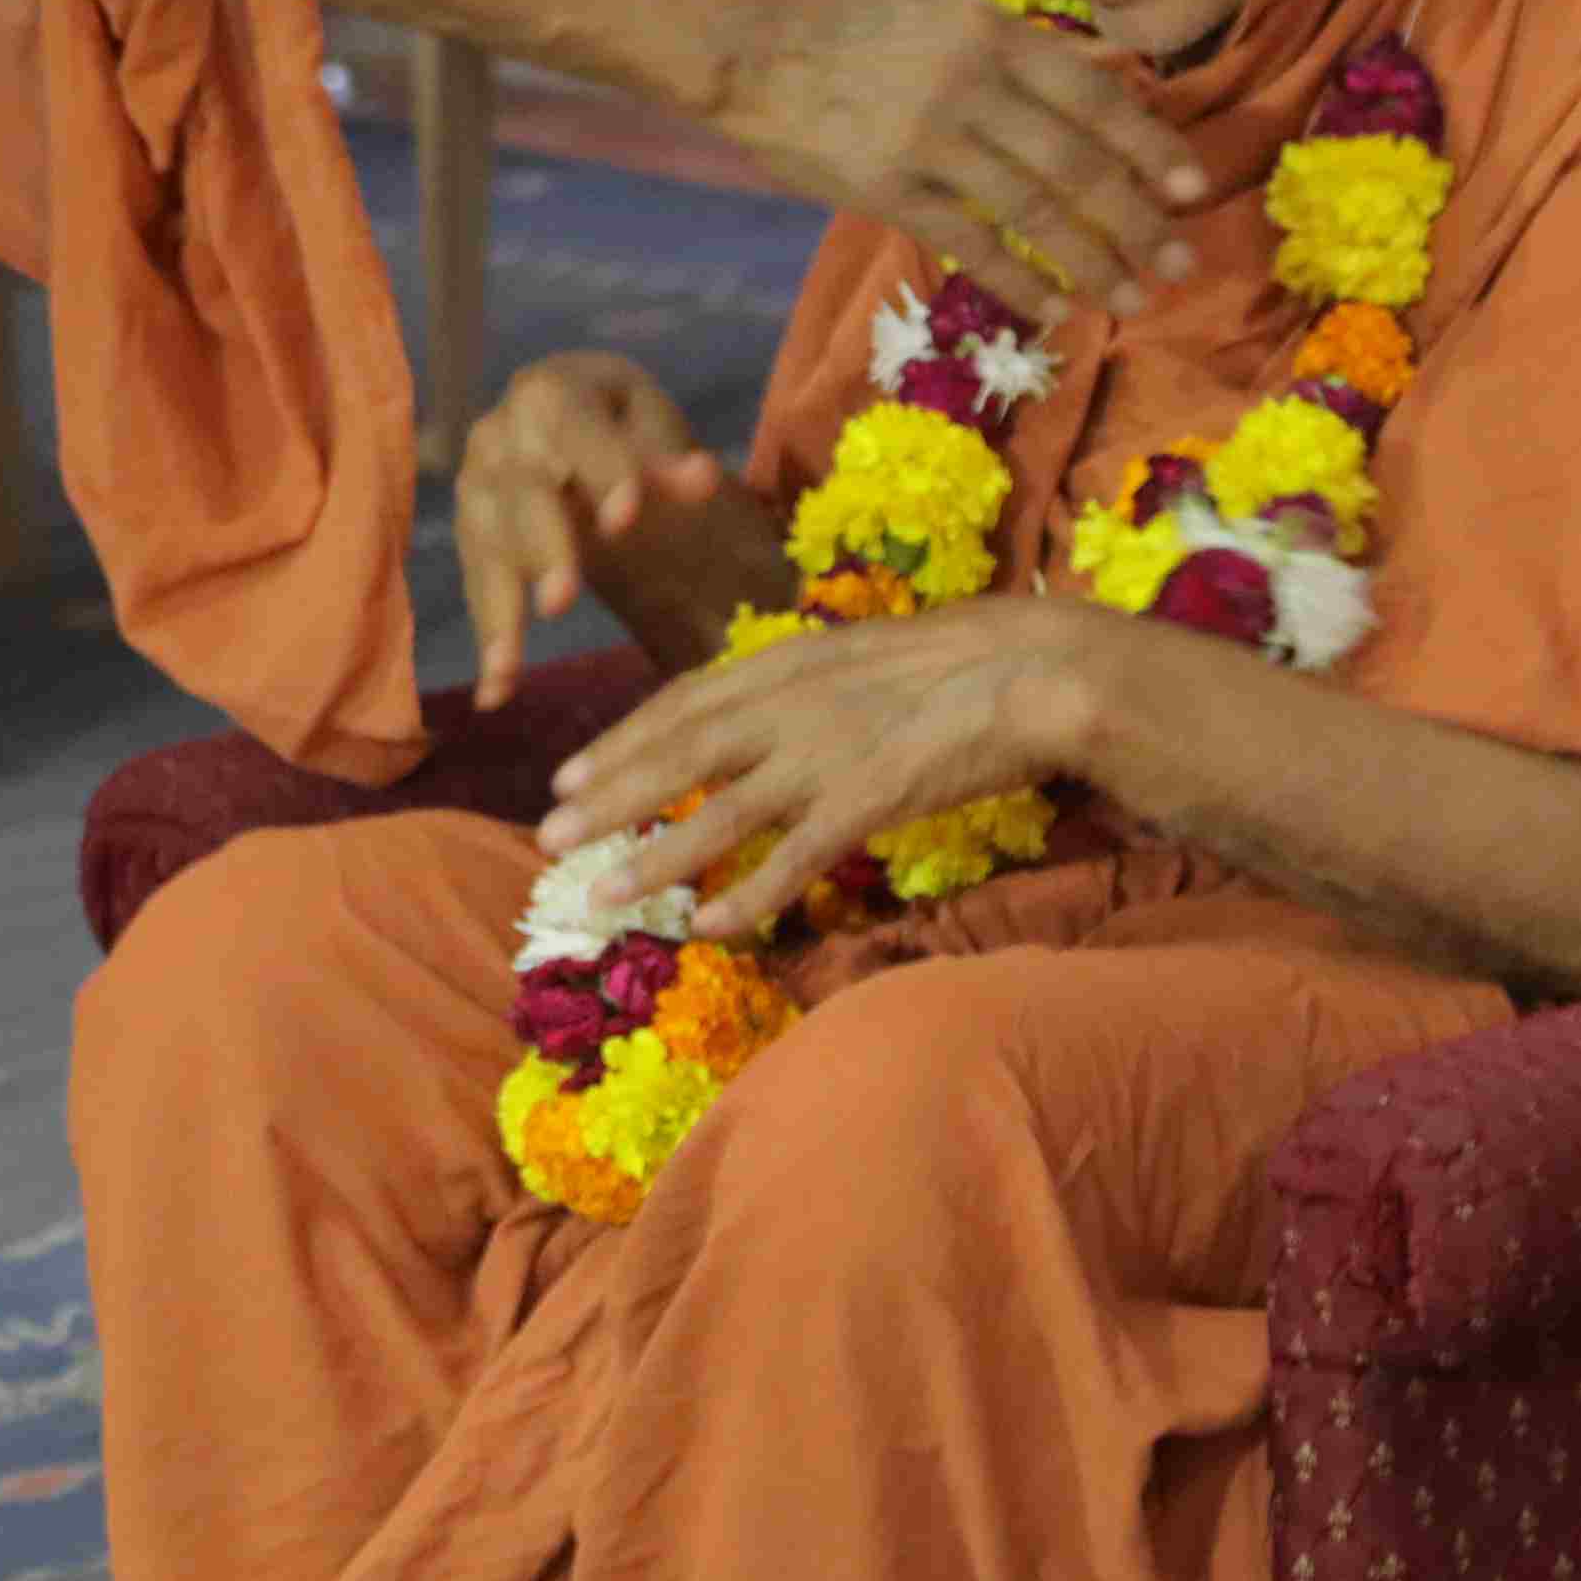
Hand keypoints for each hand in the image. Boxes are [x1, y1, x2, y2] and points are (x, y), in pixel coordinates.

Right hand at [450, 351, 731, 673]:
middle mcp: (500, 434)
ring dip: (499, 608)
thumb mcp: (660, 440)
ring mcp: (478, 487)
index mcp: (552, 391)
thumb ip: (676, 465)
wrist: (587, 445)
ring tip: (510, 666)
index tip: (626, 515)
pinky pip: (479, 589)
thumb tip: (703, 478)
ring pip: (487, 546)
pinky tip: (496, 693)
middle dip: (542, 547)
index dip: (597, 467)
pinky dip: (490, 640)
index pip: (571, 423)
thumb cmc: (631, 436)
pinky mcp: (475, 538)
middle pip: (518, 490)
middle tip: (564, 600)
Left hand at [537, 592, 1102, 943]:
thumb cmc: (957, 664)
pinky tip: (710, 924)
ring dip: (655, 854)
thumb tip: (762, 716)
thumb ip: (805, 686)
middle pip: (679, 753)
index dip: (621, 740)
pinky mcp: (867, 799)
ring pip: (719, 811)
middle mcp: (791, 703)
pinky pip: (794, 856)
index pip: (684, 701)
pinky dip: (749, 891)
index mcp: (788, 661)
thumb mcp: (861, 656)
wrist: (1033, 667)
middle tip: (547, 836)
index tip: (568, 772)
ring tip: (602, 892)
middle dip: (608, 796)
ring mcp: (825, 752)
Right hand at [709, 0, 1207, 326]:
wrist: (748, 45)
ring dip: (1092, 259)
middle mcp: (972, 84)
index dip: (1149, 146)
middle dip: (1138, 219)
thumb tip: (1109, 80)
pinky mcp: (886, 187)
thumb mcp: (947, 16)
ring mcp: (929, 139)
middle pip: (1077, 161)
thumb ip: (1022, 54)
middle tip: (1179, 262)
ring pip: (1033, 208)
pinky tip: (1052, 308)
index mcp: (993, 35)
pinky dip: (1016, 279)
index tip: (1189, 187)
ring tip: (1131, 298)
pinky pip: (968, 242)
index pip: (1095, 97)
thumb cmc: (849, 28)